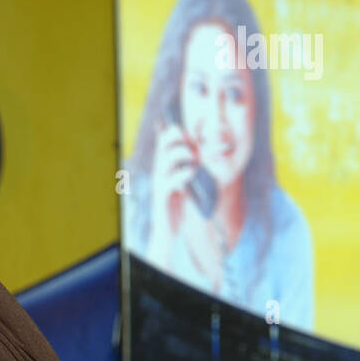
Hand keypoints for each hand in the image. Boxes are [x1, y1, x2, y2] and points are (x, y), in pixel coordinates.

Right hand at [147, 118, 198, 270]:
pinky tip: (192, 174)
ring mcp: (159, 181)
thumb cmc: (177, 205)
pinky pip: (171, 179)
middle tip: (195, 149)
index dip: (180, 130)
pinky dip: (184, 174)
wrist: (166, 230)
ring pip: (169, 157)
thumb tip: (201, 149)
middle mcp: (159, 169)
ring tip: (196, 163)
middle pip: (166, 140)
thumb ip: (189, 165)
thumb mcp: (183, 181)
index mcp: (163, 163)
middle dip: (183, 139)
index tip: (196, 133)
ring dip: (186, 155)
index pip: (167, 136)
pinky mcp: (162, 195)